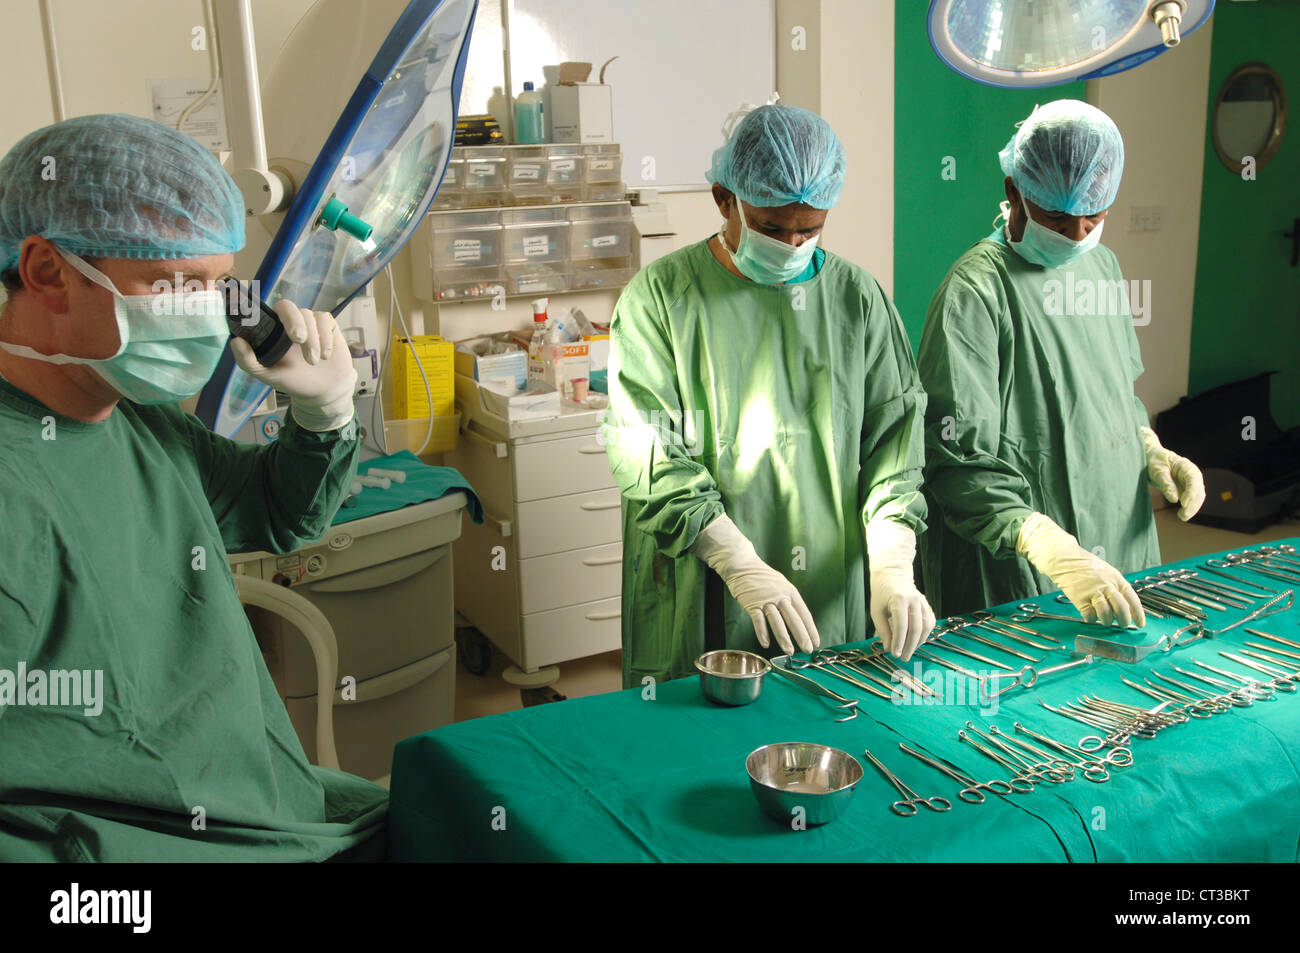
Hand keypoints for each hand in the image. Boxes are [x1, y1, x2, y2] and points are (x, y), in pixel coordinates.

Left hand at [230, 300, 356, 431]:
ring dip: (312, 340)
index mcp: (271, 330)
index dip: (265, 311)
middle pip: (288, 307)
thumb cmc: (294, 380)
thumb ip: (249, 361)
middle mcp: (288, 322)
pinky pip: (325, 320)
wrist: (323, 391)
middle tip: (299, 339)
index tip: (268, 325)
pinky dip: (326, 338)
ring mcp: (308, 321)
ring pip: (308, 316)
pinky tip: (325, 355)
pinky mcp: (327, 324)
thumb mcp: (269, 375)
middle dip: (294, 322)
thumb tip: (235, 341)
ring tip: (313, 361)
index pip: (265, 311)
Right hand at [692, 515, 820, 654]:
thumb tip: (797, 619)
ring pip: (777, 621)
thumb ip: (788, 600)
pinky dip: (762, 632)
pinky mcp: (752, 603)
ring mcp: (766, 600)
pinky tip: (766, 643)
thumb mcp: (781, 584)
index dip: (811, 629)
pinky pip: (758, 620)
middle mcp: (780, 596)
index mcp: (790, 592)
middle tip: (807, 649)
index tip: (816, 641)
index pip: (804, 613)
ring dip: (784, 638)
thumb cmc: (762, 576)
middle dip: (802, 636)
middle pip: (794, 619)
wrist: (742, 565)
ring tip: (789, 651)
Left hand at [866, 521, 935, 660]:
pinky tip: (917, 642)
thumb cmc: (881, 594)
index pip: (901, 625)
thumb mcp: (876, 611)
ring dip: (919, 642)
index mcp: (899, 599)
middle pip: (916, 628)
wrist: (892, 575)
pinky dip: (925, 634)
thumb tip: (889, 649)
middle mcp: (915, 600)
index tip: (895, 654)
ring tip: (909, 651)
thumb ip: (883, 630)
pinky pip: (931, 622)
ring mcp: (923, 601)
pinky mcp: (928, 605)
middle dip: (910, 646)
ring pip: (926, 626)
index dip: (899, 642)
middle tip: (904, 658)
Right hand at [1016, 512, 1145, 626]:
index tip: (1140, 623)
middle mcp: (1106, 585)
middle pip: (1121, 608)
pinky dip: (1092, 619)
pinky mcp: (1080, 598)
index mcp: (1116, 578)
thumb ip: (1115, 587)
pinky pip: (1089, 615)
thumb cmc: (1085, 566)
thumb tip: (1124, 606)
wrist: (1065, 560)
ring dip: (1107, 621)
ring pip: (1106, 614)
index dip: (1138, 613)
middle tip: (1123, 625)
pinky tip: (1091, 616)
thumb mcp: (1106, 572)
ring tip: (1105, 621)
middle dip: (1124, 621)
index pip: (1132, 598)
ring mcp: (1093, 592)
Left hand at [1141, 427, 1204, 520]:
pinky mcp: (1187, 489)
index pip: (1193, 480)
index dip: (1190, 492)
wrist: (1153, 457)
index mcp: (1186, 466)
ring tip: (1182, 517)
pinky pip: (1193, 499)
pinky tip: (1182, 514)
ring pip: (1198, 496)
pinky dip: (1190, 507)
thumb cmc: (1155, 462)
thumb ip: (1166, 483)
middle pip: (1198, 490)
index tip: (1183, 504)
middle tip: (1183, 516)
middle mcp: (1193, 474)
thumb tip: (1174, 499)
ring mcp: (1192, 482)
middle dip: (1193, 504)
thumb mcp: (1157, 471)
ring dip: (1193, 508)